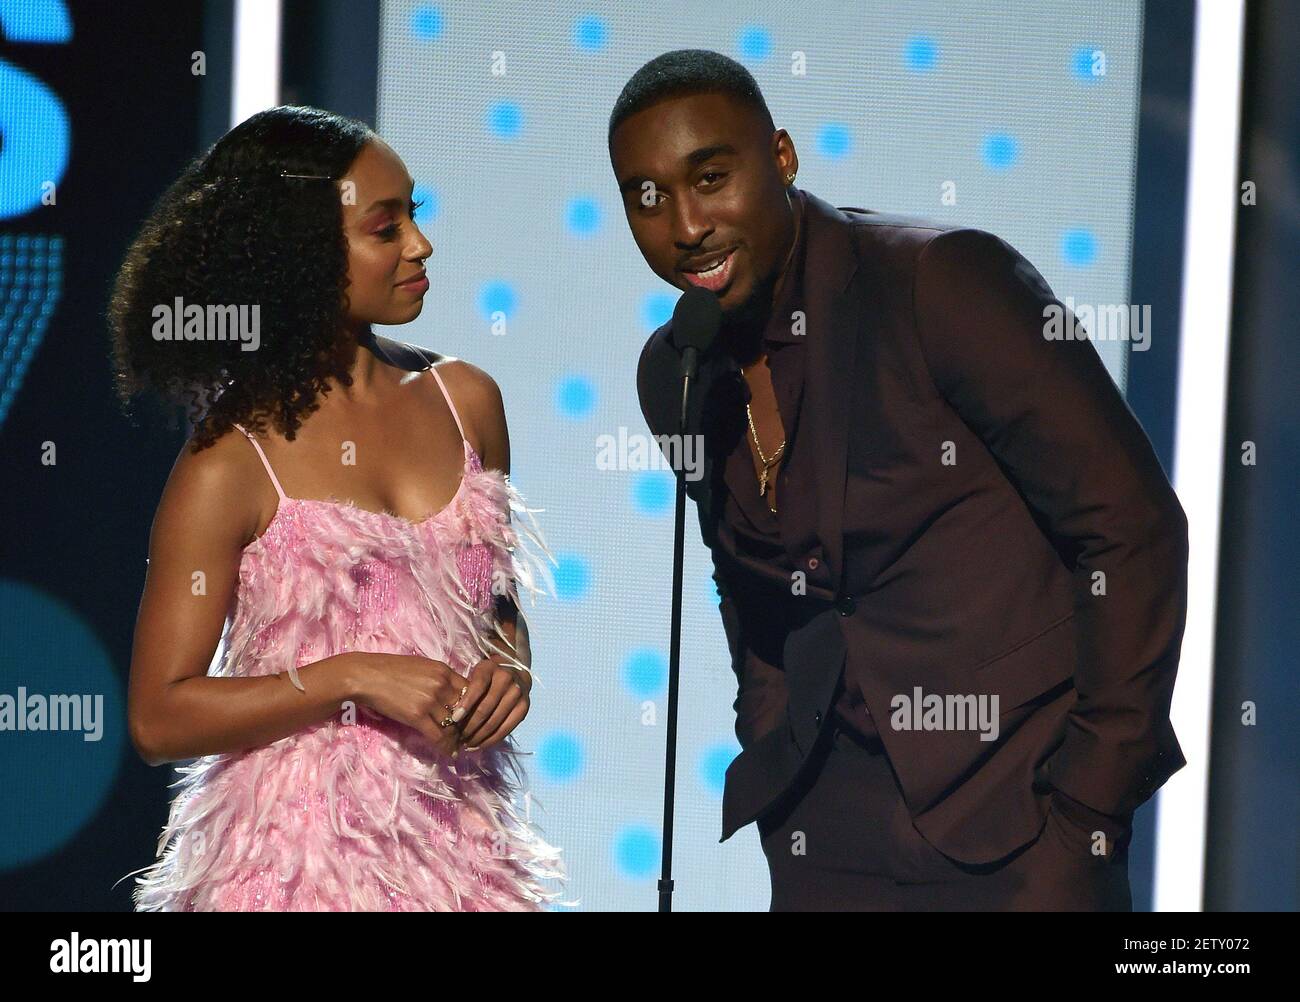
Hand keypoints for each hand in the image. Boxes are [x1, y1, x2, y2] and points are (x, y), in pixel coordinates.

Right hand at [349, 652, 470, 756]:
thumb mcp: (422, 667)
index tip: (473, 718)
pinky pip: (439, 736)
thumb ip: (440, 678)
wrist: (366, 676)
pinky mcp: (417, 716)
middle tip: (470, 736)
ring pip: (454, 725)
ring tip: (460, 746)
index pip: (471, 691)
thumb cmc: (391, 670)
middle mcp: (441, 684)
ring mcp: (430, 700)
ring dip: (458, 738)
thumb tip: (453, 693)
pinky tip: (450, 753)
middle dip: (469, 725)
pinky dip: (447, 747)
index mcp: (444, 671)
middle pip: (466, 710)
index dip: (474, 707)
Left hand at [456, 656, 529, 751]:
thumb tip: (453, 717)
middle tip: (457, 738)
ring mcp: (517, 694)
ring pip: (495, 721)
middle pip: (485, 708)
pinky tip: (480, 745)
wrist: (515, 671)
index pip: (477, 688)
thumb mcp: (476, 674)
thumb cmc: (488, 675)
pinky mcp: (524, 708)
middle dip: (469, 726)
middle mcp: (507, 680)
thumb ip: (466, 689)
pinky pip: (506, 729)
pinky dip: (491, 740)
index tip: (453, 719)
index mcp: (491, 669)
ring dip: (478, 736)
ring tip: (466, 744)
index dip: (465, 705)